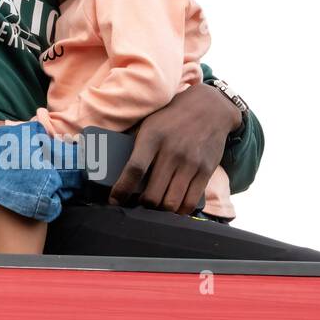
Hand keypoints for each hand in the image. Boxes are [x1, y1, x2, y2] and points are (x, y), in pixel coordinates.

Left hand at [109, 84, 240, 213]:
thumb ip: (133, 142)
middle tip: (138, 204)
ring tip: (156, 207)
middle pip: (153, 194)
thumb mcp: (149, 123)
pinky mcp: (206, 171)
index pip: (134, 169)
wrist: (209, 108)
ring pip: (171, 203)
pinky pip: (190, 201)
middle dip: (143, 205)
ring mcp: (190, 163)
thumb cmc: (172, 117)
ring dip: (161, 210)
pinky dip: (180, 210)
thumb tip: (110, 161)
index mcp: (152, 138)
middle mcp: (171, 152)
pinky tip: (174, 207)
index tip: (114, 200)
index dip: (122, 189)